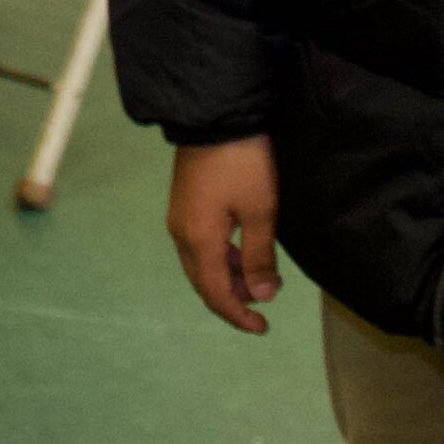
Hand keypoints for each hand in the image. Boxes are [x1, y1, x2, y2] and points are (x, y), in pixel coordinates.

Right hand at [165, 135, 281, 333]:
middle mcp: (181, 234)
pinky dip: (222, 258)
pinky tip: (243, 252)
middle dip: (233, 299)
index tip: (262, 328)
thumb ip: (259, 257)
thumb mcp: (261, 211)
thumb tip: (260, 297)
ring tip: (261, 278)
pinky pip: (200, 246)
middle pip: (204, 282)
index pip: (216, 293)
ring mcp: (180, 218)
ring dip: (229, 277)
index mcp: (198, 241)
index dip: (238, 315)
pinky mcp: (185, 204)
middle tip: (263, 307)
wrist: (216, 116)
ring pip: (202, 264)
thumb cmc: (242, 164)